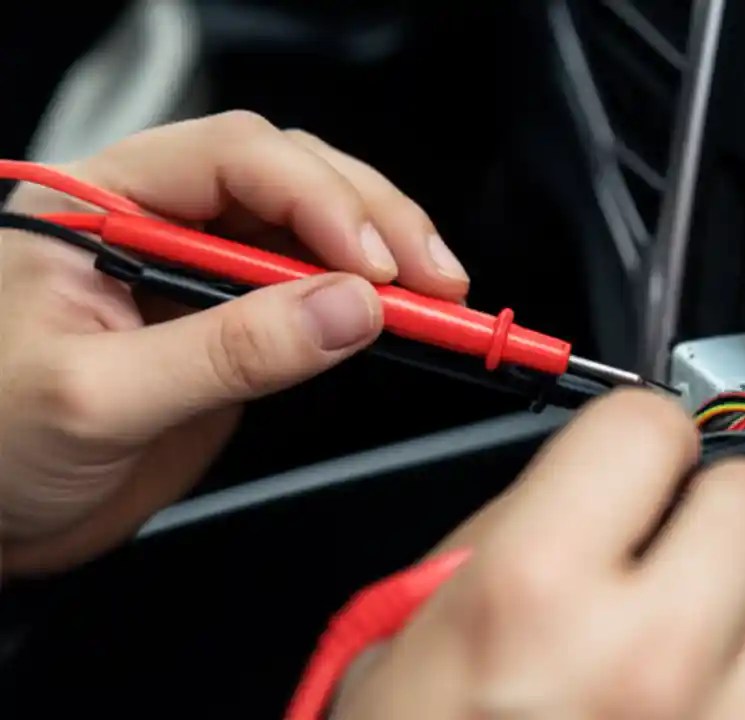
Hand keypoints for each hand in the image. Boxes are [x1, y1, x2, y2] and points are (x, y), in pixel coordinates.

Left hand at [0, 111, 469, 575]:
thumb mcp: (99, 398)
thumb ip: (227, 351)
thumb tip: (347, 309)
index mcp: (100, 203)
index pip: (234, 158)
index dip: (319, 199)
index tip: (372, 266)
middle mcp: (158, 220)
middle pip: (293, 177)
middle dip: (375, 221)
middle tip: (435, 281)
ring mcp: (203, 273)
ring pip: (316, 226)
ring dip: (387, 255)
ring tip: (440, 298)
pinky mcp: (236, 326)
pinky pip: (317, 291)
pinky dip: (369, 303)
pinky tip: (400, 317)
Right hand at [333, 390, 744, 719]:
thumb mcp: (401, 644)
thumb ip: (505, 539)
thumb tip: (597, 482)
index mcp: (532, 598)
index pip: (647, 426)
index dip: (634, 440)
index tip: (631, 464)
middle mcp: (646, 660)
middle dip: (708, 512)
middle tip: (663, 551)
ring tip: (684, 645)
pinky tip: (703, 716)